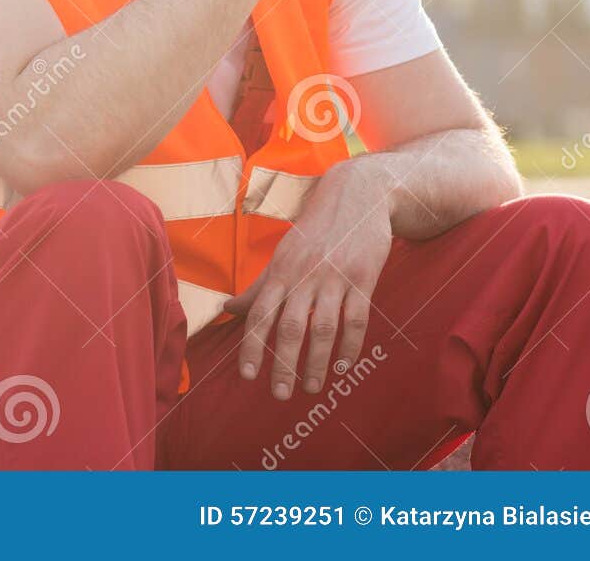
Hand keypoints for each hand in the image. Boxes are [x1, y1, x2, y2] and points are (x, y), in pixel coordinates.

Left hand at [224, 163, 392, 398]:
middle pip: (289, 325)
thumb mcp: (283, 254)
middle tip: (279, 394)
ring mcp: (334, 277)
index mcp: (280, 270)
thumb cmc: (315, 231)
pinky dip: (350, 345)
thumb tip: (226, 309)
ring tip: (311, 387)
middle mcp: (304, 275)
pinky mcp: (363, 278)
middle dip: (283, 362)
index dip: (252, 345)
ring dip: (317, 361)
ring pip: (323, 326)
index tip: (247, 375)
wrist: (357, 195)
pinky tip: (345, 367)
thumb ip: (258, 286)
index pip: (260, 313)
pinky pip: (356, 318)